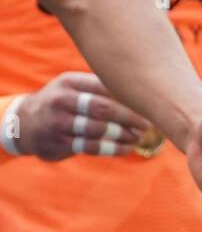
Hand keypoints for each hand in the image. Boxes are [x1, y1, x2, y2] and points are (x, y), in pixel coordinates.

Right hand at [16, 72, 147, 160]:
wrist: (24, 123)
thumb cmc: (62, 101)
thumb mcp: (74, 86)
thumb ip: (100, 87)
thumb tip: (140, 90)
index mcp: (70, 82)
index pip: (104, 86)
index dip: (127, 96)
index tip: (147, 103)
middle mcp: (62, 100)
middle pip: (102, 108)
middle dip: (128, 117)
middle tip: (147, 123)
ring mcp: (58, 123)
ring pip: (97, 130)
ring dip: (122, 135)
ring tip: (139, 137)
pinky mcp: (59, 143)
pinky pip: (90, 147)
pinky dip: (112, 148)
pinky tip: (127, 148)